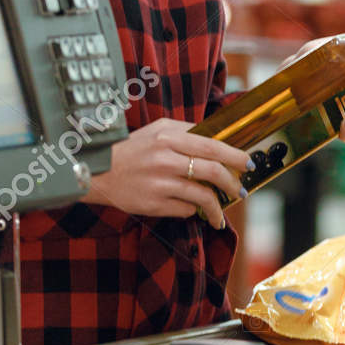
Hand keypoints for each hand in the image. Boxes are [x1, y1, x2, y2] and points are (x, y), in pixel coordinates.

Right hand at [85, 119, 250, 228]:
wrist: (97, 171)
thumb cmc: (131, 149)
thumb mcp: (157, 130)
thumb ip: (186, 131)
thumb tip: (217, 141)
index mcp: (168, 137)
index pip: (211, 146)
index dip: (234, 155)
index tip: (247, 163)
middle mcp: (165, 159)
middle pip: (212, 171)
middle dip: (232, 183)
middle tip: (241, 190)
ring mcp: (159, 183)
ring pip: (202, 196)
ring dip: (217, 207)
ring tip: (220, 213)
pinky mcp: (153, 204)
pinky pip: (184, 210)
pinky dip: (192, 211)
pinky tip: (193, 211)